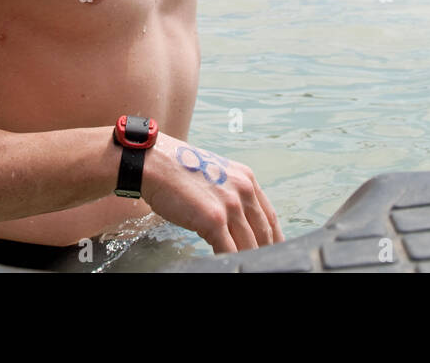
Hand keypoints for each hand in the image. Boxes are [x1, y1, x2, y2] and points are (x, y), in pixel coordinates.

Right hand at [139, 131, 283, 253]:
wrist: (155, 162)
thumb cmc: (178, 170)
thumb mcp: (215, 175)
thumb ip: (230, 194)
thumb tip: (235, 221)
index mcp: (246, 179)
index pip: (269, 216)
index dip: (274, 237)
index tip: (274, 249)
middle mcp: (243, 190)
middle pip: (264, 232)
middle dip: (265, 252)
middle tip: (264, 265)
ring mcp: (230, 205)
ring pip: (249, 244)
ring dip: (248, 258)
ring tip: (244, 267)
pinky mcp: (213, 219)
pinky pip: (229, 250)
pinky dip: (230, 261)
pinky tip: (227, 265)